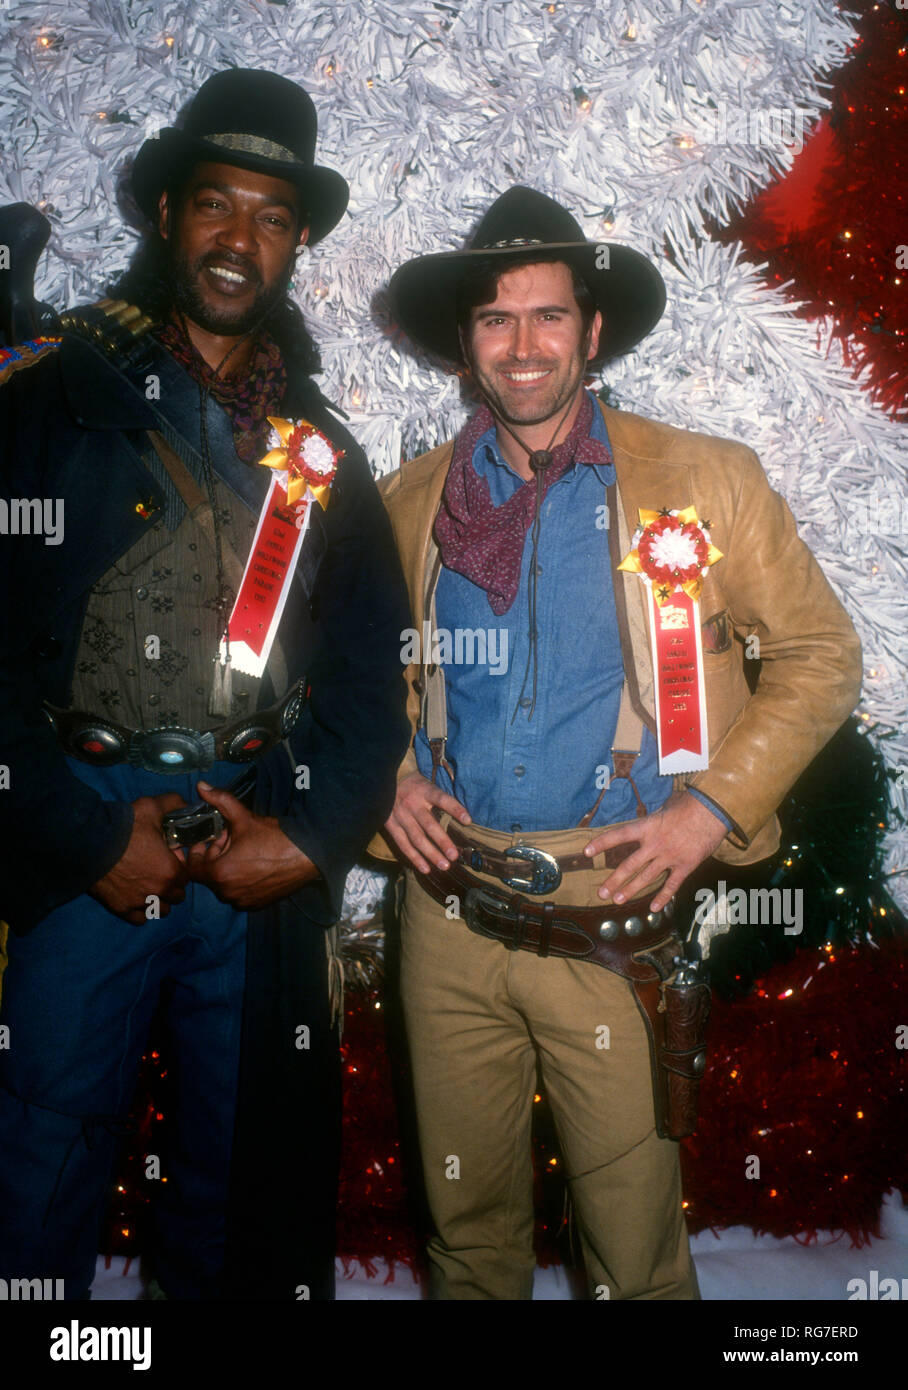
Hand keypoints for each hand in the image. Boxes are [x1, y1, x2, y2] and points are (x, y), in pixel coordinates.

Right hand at [90, 793, 189, 923]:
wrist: (90, 844)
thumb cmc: (124, 827)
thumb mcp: (151, 807)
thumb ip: (174, 804)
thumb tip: (186, 804)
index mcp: (171, 870)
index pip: (186, 877)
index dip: (179, 868)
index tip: (170, 860)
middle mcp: (160, 891)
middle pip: (176, 895)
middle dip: (172, 885)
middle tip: (160, 872)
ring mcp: (141, 902)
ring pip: (161, 909)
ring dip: (160, 900)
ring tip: (150, 887)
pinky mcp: (122, 909)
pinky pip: (141, 918)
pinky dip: (142, 911)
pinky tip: (137, 899)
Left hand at [185, 781, 318, 910]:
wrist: (306, 855)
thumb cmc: (275, 838)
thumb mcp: (243, 818)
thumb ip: (219, 801)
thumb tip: (201, 786)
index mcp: (220, 873)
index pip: (194, 867)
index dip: (199, 851)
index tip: (209, 840)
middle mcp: (228, 892)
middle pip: (209, 876)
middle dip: (215, 858)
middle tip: (229, 841)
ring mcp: (243, 900)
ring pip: (224, 885)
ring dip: (227, 870)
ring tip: (242, 852)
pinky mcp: (256, 904)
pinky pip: (239, 894)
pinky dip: (240, 881)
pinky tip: (253, 865)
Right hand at [383, 772, 471, 872]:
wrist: (385, 779)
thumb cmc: (414, 785)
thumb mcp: (427, 784)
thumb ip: (440, 799)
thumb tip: (464, 818)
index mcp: (424, 791)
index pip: (442, 799)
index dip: (455, 809)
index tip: (468, 820)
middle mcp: (412, 803)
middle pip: (429, 825)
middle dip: (442, 841)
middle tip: (454, 855)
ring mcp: (400, 815)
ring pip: (417, 838)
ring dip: (431, 854)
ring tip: (444, 866)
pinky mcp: (390, 824)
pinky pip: (403, 844)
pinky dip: (414, 858)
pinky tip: (426, 869)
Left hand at [583, 791, 726, 911]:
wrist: (713, 811)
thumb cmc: (690, 804)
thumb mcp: (668, 805)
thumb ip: (656, 815)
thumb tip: (653, 814)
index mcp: (648, 827)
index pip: (619, 835)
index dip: (601, 843)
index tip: (586, 851)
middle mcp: (655, 844)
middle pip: (629, 865)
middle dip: (614, 880)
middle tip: (601, 893)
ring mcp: (669, 856)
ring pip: (646, 878)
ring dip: (630, 890)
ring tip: (617, 901)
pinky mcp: (685, 865)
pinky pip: (671, 885)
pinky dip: (663, 897)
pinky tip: (654, 908)